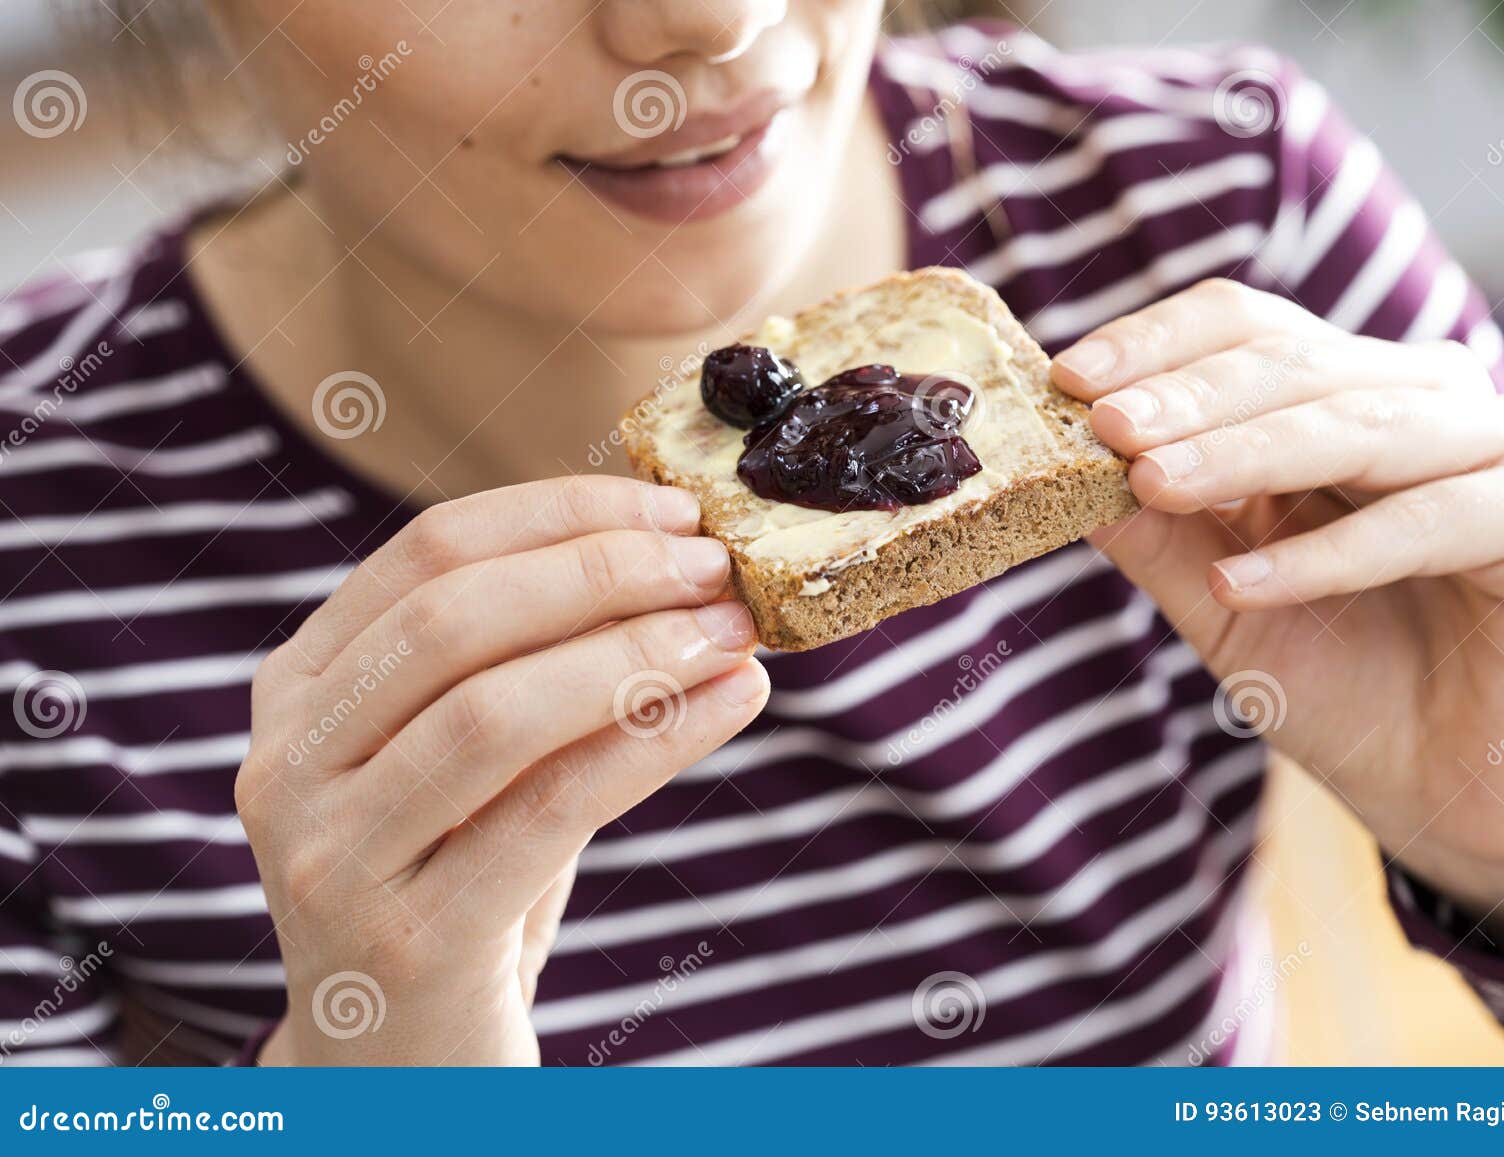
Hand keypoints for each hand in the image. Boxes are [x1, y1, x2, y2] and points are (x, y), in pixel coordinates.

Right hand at [235, 476, 766, 1063]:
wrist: (404, 1067)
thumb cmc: (456, 886)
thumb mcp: (467, 761)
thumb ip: (527, 663)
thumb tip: (672, 559)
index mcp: (300, 688)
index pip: (428, 551)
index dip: (560, 514)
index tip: (672, 510)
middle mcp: (287, 761)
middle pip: (455, 617)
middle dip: (603, 574)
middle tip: (715, 567)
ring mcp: (331, 854)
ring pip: (496, 711)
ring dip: (636, 654)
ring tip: (733, 634)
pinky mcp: (403, 939)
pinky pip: (551, 809)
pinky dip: (656, 740)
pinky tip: (732, 704)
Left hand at [1053, 279, 1503, 954]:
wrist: (1463, 797)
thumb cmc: (1348, 686)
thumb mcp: (1224, 606)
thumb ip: (1157, 536)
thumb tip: (1053, 471)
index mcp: (1345, 399)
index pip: (1248, 329)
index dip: (1157, 344)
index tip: (1067, 379)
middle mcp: (1423, 405)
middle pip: (1296, 363)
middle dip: (1189, 397)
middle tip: (1106, 427)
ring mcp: (1494, 457)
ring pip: (1360, 425)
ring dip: (1246, 453)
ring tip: (1154, 483)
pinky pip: (1432, 519)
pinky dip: (1332, 551)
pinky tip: (1244, 581)